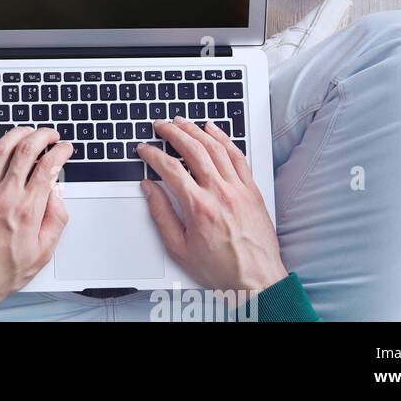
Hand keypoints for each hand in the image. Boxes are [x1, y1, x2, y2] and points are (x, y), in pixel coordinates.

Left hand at [0, 122, 72, 312]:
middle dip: (42, 135)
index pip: (48, 168)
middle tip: (50, 134)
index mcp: (28, 210)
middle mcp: (6, 196)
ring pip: (1, 149)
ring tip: (27, 130)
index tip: (65, 148)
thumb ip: (56, 221)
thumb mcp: (42, 253)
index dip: (61, 151)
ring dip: (16, 133)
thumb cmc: (1, 272)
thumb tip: (58, 195)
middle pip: (27, 150)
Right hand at [137, 117, 287, 291]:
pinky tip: (214, 131)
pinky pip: (238, 156)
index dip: (152, 154)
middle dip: (173, 132)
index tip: (144, 149)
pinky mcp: (251, 190)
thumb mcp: (178, 248)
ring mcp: (238, 188)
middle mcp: (219, 192)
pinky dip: (224, 139)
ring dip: (196, 130)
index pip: (169, 169)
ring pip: (216, 147)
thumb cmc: (220, 268)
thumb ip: (161, 214)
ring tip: (182, 121)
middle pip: (193, 150)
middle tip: (160, 125)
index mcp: (198, 207)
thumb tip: (149, 189)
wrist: (257, 279)